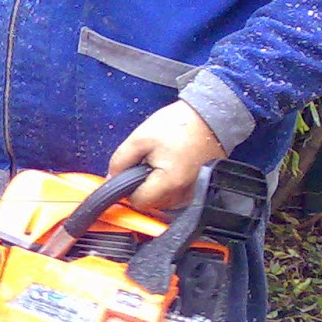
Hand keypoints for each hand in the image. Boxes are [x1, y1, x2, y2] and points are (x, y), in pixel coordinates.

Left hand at [107, 101, 226, 209]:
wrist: (211, 116)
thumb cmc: (178, 124)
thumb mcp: (140, 138)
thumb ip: (120, 161)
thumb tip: (110, 179)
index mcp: (170, 183)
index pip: (139, 202)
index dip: (129, 190)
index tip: (129, 175)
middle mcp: (185, 194)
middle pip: (152, 204)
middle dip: (143, 187)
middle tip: (146, 163)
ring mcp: (195, 192)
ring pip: (164, 201)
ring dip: (156, 187)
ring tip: (161, 162)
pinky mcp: (200, 187)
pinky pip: (177, 195)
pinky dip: (169, 185)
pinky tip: (171, 167)